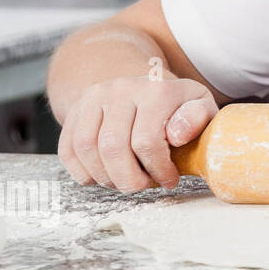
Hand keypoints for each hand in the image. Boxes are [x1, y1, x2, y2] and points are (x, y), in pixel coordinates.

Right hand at [58, 76, 218, 192]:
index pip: (147, 142)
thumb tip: (177, 135)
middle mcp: (120, 89)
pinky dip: (82, 172)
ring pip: (86, 149)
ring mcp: (93, 98)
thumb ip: (197, 119)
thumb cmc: (177, 104)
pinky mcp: (75, 109)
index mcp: (155, 89)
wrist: (145, 84)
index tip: (169, 180)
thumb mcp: (200, 106)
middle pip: (112, 148)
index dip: (158, 170)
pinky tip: (103, 176)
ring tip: (125, 180)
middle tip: (143, 185)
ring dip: (105, 177)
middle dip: (128, 179)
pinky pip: (68, 149)